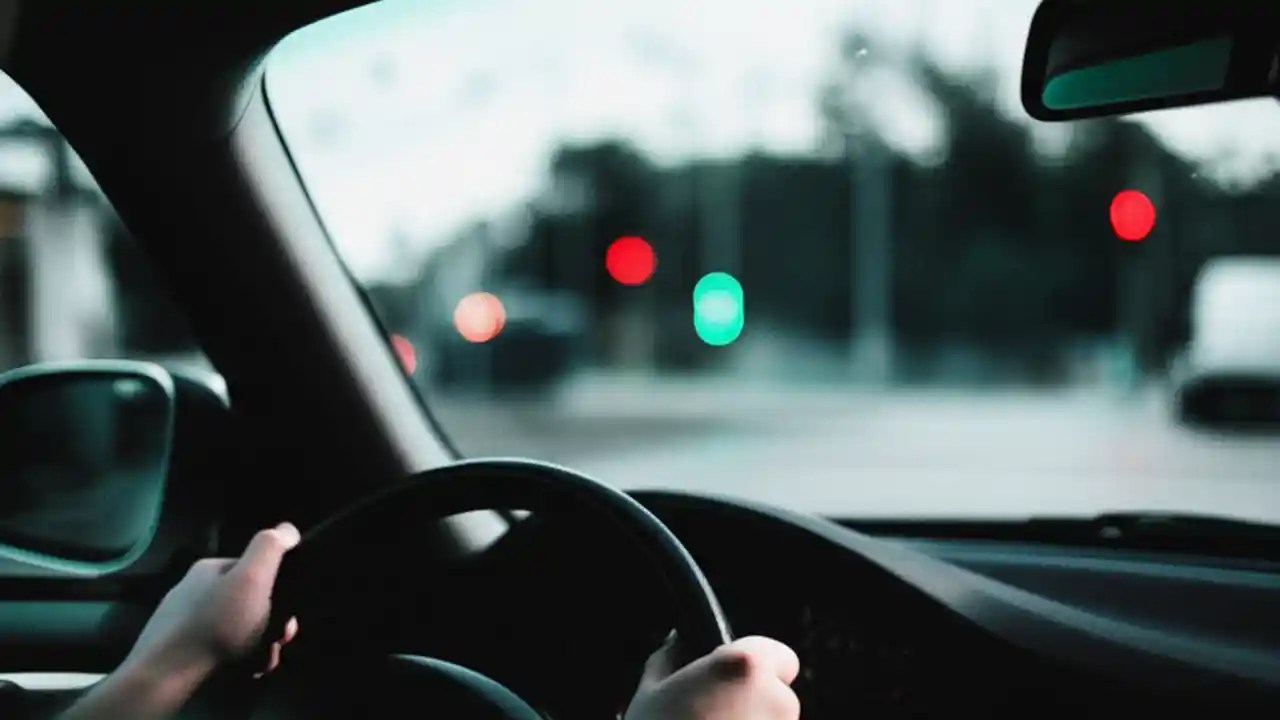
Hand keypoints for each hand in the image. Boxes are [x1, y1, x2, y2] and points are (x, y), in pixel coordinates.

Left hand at [61, 524, 301, 719]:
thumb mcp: (251, 578)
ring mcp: (184, 621)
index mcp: (210, 568)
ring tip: (262, 660)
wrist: (167, 675)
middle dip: (270, 623)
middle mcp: (194, 590)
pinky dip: (237, 658)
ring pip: (236, 628)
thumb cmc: (216, 624)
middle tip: (278, 642)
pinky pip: (219, 648)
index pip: (255, 569)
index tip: (288, 616)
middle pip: (248, 602)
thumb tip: (288, 528)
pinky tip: (244, 668)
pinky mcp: (180, 649)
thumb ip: (270, 548)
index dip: (278, 590)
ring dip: (258, 644)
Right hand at [624, 634, 800, 719]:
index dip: (761, 666)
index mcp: (745, 666)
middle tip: (715, 716)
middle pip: (781, 695)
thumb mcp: (651, 689)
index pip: (782, 656)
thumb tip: (679, 641)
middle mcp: (776, 700)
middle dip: (756, 703)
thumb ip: (671, 656)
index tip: (737, 679)